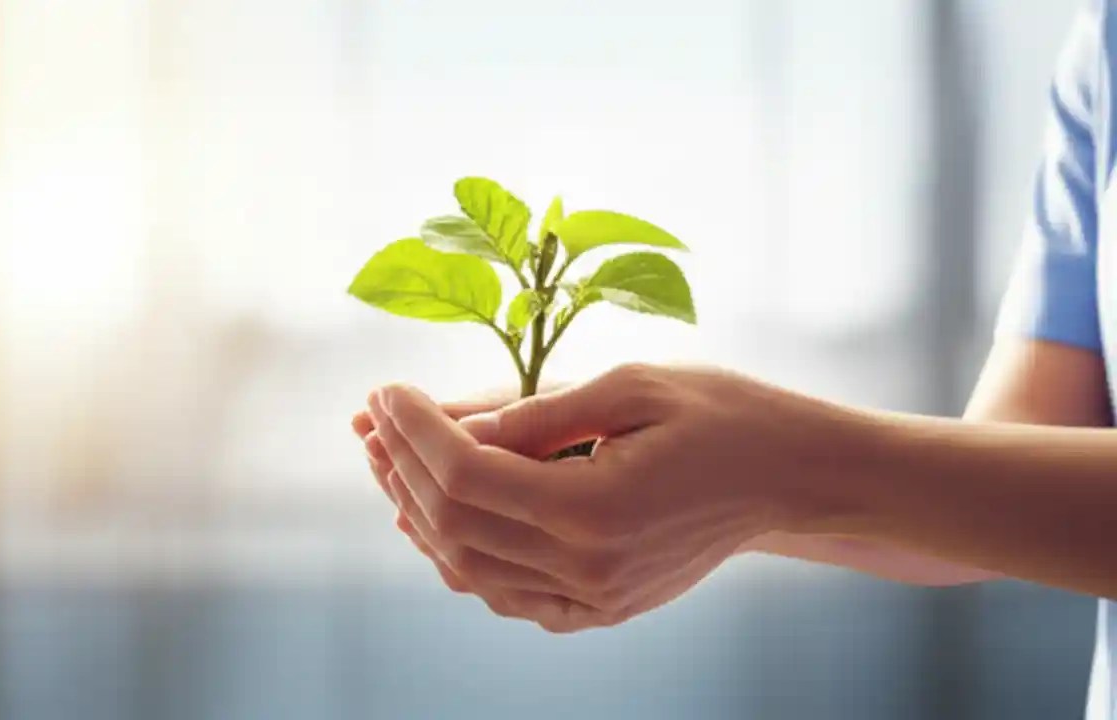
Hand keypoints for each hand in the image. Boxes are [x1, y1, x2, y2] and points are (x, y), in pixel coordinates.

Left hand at [354, 364, 859, 631]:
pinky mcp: (600, 607)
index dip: (414, 429)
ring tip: (386, 458)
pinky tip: (433, 517)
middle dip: (401, 465)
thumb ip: (537, 414)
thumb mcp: (632, 387)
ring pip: (468, 568)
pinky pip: (504, 593)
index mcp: (597, 508)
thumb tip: (457, 430)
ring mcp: (594, 599)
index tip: (384, 389)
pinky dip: (459, 556)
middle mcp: (588, 568)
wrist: (789, 477)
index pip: (467, 474)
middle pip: (455, 523)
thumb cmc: (722, 414)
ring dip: (417, 512)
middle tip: (371, 419)